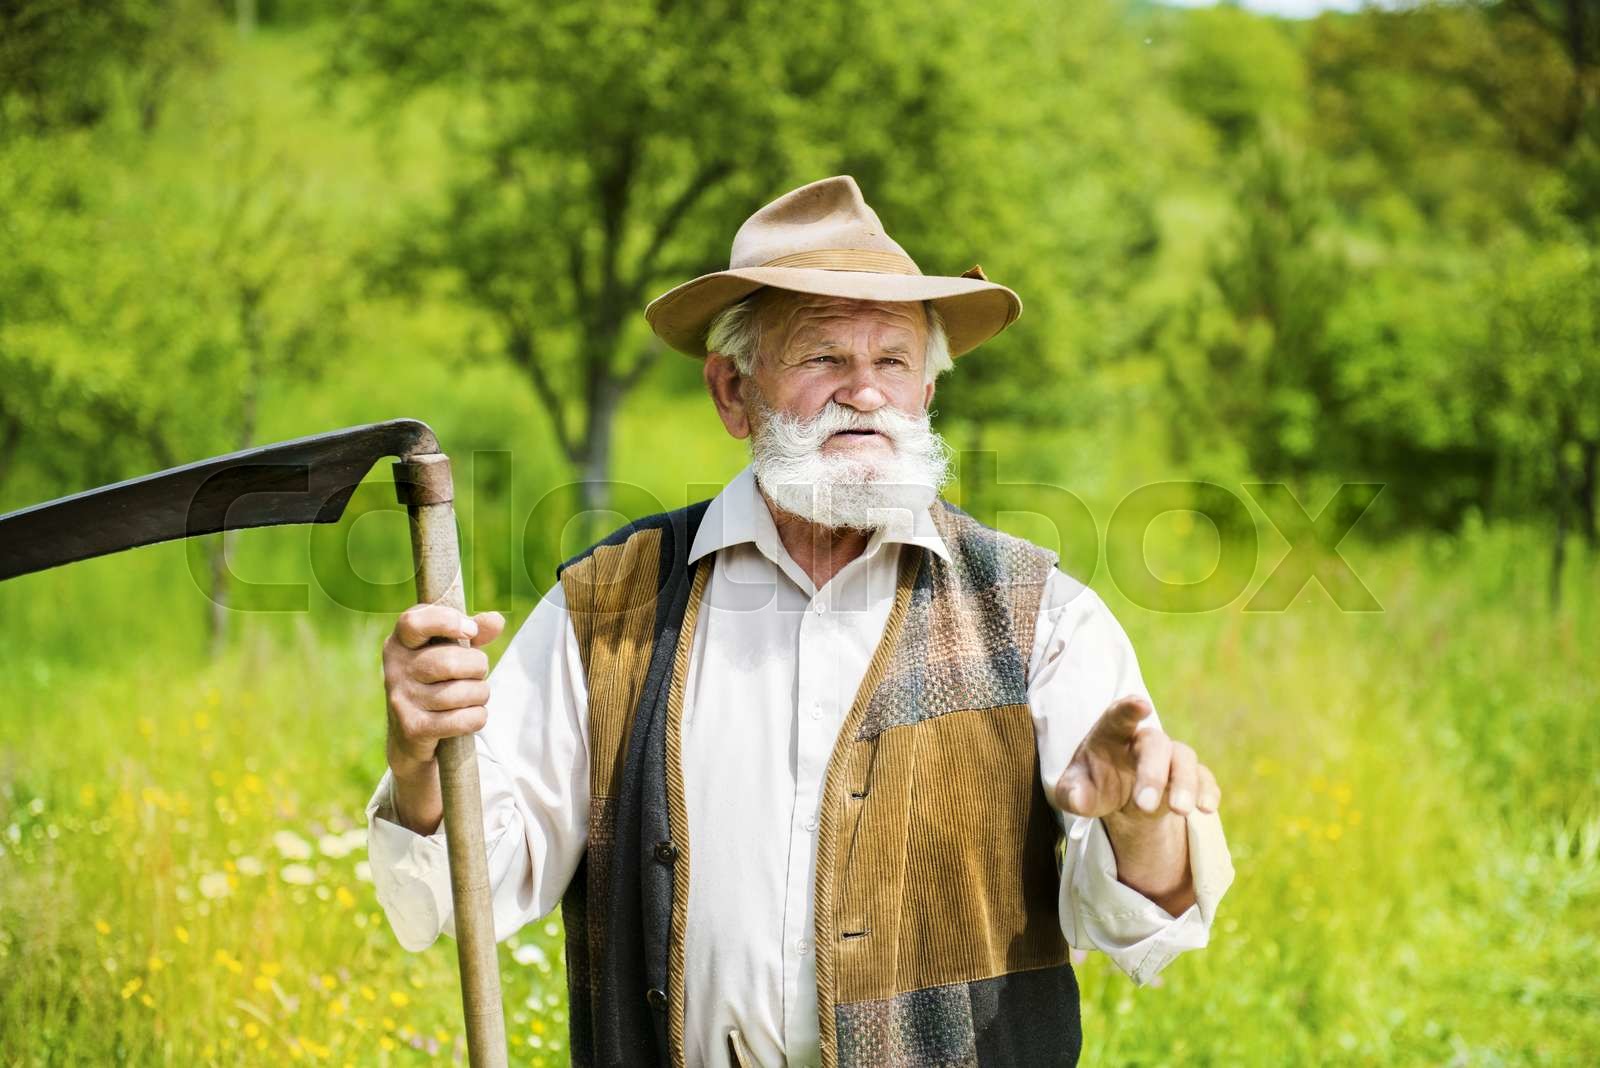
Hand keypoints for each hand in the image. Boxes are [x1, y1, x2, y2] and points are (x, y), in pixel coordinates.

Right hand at [382, 604, 505, 777]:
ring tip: (476, 694)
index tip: (471, 630)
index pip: (414, 623)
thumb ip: (474, 630)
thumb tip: (496, 620)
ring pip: (459, 693)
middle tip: (478, 672)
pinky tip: (474, 714)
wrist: (410, 733)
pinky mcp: (413, 728)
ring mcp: (402, 699)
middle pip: (449, 662)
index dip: (447, 622)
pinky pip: (461, 720)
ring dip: (480, 693)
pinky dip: (477, 717)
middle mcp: (396, 668)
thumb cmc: (437, 679)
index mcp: (401, 641)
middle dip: (478, 666)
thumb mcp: (451, 648)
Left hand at [1053, 695, 1220, 821]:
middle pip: (1155, 745)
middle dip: (1152, 774)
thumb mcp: (1074, 792)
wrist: (1120, 801)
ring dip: (1184, 784)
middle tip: (1143, 805)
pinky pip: (1204, 778)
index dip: (1129, 709)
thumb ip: (1071, 794)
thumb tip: (1077, 798)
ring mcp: (1170, 756)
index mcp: (1112, 734)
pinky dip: (1207, 791)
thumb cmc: (1092, 786)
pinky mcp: (1189, 776)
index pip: (1119, 716)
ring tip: (1180, 811)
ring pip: (1184, 758)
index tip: (1141, 705)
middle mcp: (1144, 740)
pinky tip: (1206, 809)